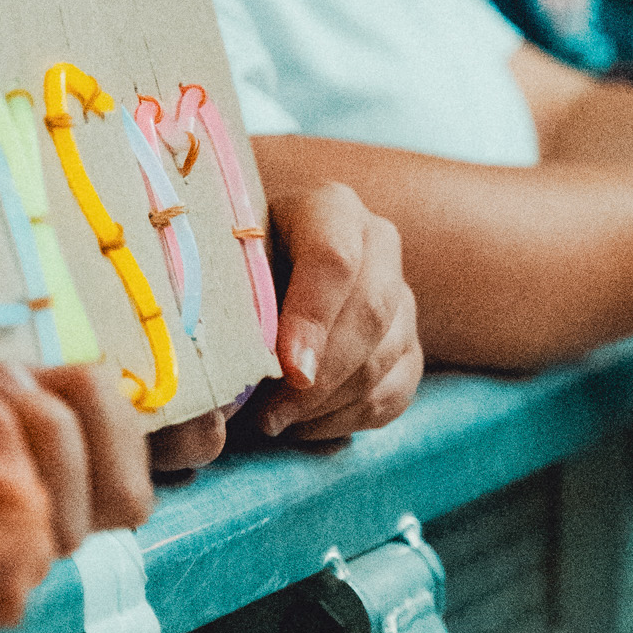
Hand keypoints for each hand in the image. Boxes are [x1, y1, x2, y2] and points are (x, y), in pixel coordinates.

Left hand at [249, 180, 421, 445]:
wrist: (257, 269)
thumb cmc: (229, 263)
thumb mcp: (224, 263)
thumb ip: (234, 298)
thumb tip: (236, 371)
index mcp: (330, 207)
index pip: (334, 259)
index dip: (314, 318)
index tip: (288, 370)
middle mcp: (377, 243)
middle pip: (371, 312)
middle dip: (322, 376)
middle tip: (269, 415)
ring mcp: (401, 295)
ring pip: (385, 359)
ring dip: (327, 404)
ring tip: (272, 420)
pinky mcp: (408, 345)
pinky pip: (394, 394)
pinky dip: (345, 419)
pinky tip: (300, 424)